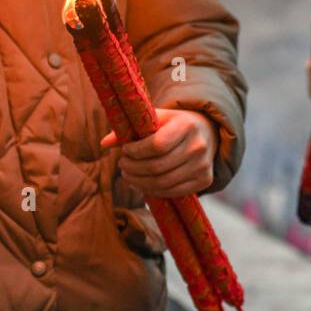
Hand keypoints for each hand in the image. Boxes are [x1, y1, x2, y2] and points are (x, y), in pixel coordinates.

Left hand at [102, 108, 217, 197]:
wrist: (206, 132)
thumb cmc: (173, 124)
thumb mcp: (155, 118)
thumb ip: (131, 129)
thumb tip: (104, 143)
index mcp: (187, 125)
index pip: (157, 145)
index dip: (136, 152)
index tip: (125, 150)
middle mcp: (198, 146)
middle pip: (157, 167)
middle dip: (133, 169)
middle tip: (122, 165)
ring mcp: (203, 165)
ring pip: (163, 183)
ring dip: (139, 182)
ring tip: (128, 175)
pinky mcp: (205, 180)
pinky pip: (173, 192)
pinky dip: (153, 191)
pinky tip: (142, 184)